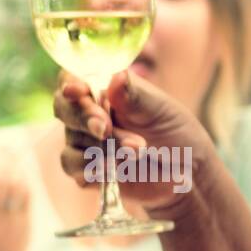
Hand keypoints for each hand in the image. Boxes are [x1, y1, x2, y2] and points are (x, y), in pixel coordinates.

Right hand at [53, 69, 215, 222]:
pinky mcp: (87, 171)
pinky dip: (92, 166)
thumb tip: (116, 77)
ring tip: (138, 150)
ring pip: (73, 139)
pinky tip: (113, 168)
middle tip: (106, 128)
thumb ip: (135, 96)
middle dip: (84, 117)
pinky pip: (73, 166)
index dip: (71, 84)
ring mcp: (86, 143)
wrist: (187, 174)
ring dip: (104, 146)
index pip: (74, 79)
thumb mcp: (161, 110)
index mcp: (106, 90)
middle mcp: (90, 114)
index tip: (79, 91)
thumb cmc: (175, 133)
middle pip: (64, 107)